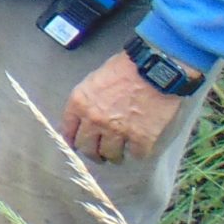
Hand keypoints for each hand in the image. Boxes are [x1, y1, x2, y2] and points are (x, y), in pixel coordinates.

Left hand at [58, 52, 182, 164]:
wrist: (156, 68)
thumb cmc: (126, 67)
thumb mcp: (95, 79)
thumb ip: (87, 99)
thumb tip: (84, 115)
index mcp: (80, 103)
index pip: (68, 131)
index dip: (73, 141)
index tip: (77, 145)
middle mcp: (95, 120)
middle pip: (87, 148)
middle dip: (93, 153)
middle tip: (100, 154)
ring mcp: (118, 131)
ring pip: (110, 155)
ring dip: (114, 156)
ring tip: (119, 155)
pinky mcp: (142, 138)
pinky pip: (136, 154)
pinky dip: (138, 152)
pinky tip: (140, 148)